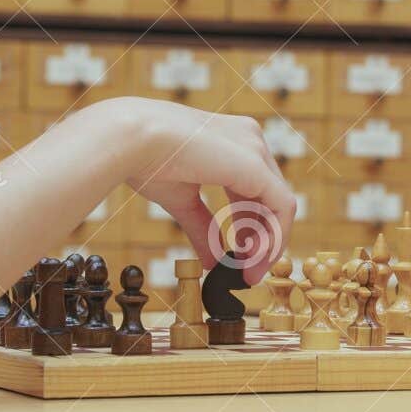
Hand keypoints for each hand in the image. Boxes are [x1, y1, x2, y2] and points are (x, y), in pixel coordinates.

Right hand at [120, 98, 294, 282]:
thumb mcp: (182, 200)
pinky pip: (281, 206)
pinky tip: (254, 259)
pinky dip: (273, 237)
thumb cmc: (145, 160)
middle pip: (270, 198)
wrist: (129, 139)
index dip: (252, 228)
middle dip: (262, 240)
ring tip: (249, 271)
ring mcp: (255, 149)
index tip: (240, 258)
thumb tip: (213, 261)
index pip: (255, 189)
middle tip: (248, 272)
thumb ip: (203, 227)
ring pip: (280, 204)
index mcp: (232, 140)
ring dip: (269, 244)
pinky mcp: (256, 164)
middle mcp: (249, 139)